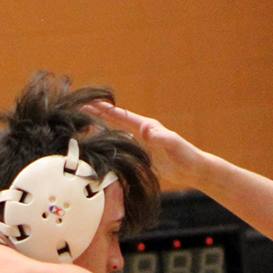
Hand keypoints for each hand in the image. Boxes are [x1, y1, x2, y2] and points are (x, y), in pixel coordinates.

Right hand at [87, 102, 204, 186]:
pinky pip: (121, 147)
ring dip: (101, 127)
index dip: (104, 110)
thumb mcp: (173, 145)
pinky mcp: (142, 154)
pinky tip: (101, 147)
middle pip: (115, 120)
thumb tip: (147, 131)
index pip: (121, 115)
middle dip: (98, 114)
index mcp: (146, 126)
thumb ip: (161, 138)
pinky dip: (110, 144)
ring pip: (116, 133)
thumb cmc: (186, 156)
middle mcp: (142, 132)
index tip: (88, 103)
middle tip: (78, 109)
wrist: (194, 169)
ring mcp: (141, 143)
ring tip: (84, 124)